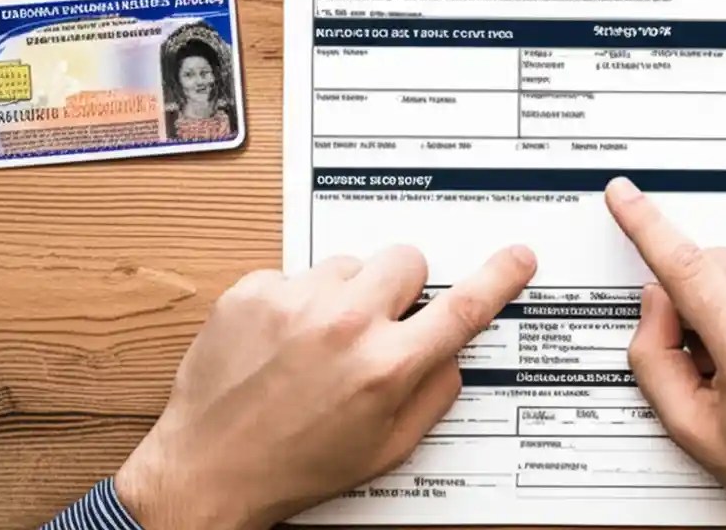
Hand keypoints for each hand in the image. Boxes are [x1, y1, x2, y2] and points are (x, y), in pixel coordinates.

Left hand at [115, 244, 536, 529]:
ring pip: (350, 263)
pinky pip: (297, 273)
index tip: (517, 257)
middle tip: (382, 321)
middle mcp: (346, 325)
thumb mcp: (386, 448)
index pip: (463, 309)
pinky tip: (283, 339)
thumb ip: (433, 396)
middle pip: (407, 261)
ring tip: (321, 338)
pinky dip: (297, 300)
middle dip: (404, 288)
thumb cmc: (295, 465)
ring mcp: (296, 302)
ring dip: (347, 292)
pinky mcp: (254, 291)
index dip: (498, 278)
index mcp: (387, 367)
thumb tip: (451, 355)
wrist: (208, 469)